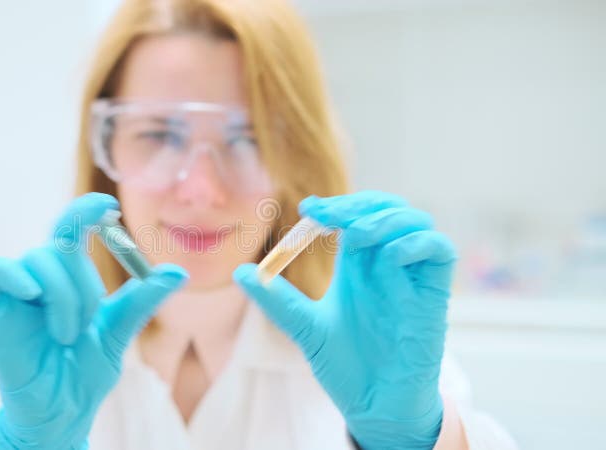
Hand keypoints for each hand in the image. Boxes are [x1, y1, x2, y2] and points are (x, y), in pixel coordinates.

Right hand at [0, 192, 187, 449]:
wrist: (62, 411)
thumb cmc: (84, 372)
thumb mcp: (119, 332)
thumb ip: (142, 300)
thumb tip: (178, 272)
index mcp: (70, 276)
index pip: (74, 226)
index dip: (88, 209)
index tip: (110, 206)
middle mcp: (41, 277)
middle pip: (60, 243)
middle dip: (84, 279)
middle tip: (89, 321)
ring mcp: (16, 291)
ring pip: (37, 258)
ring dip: (62, 294)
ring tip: (67, 334)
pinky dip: (12, 274)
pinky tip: (32, 294)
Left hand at [234, 191, 456, 448]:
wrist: (373, 404)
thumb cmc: (346, 366)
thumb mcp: (305, 328)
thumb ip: (278, 300)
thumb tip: (240, 273)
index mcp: (357, 265)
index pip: (354, 216)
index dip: (335, 206)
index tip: (308, 210)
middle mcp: (385, 264)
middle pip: (385, 208)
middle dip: (359, 203)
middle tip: (330, 215)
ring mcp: (411, 276)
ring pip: (415, 220)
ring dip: (386, 218)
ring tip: (356, 234)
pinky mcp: (435, 293)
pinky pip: (440, 249)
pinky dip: (416, 242)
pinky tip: (389, 257)